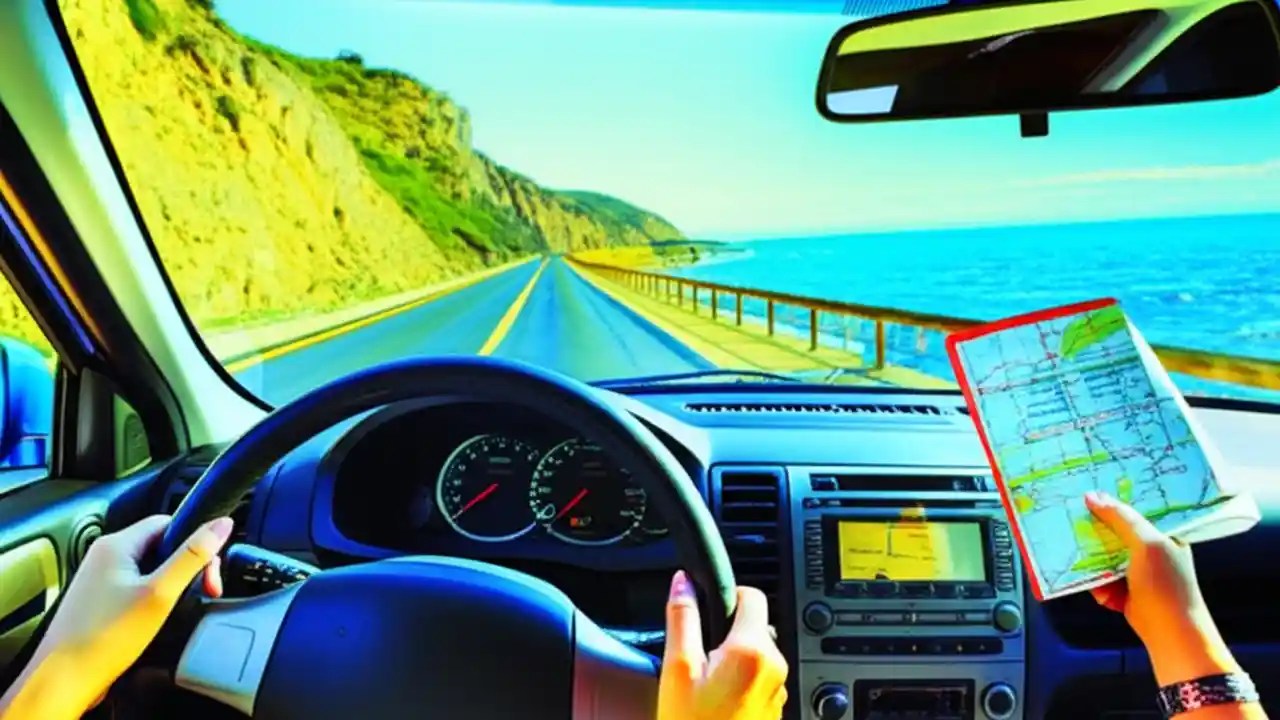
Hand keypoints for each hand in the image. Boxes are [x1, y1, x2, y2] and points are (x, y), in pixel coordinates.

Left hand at [0, 515, 232, 719]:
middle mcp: (104, 557)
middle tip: (202, 592)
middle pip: (161, 547)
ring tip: (175, 610)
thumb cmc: (104, 637)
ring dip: (171, 586)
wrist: (64, 679)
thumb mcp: (161, 593)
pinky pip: (136, 588)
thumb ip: (193, 556)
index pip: (168, 523)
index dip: (195, 543)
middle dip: (187, 568)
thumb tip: (220, 525)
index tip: (208, 570)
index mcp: (116, 545)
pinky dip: (153, 600)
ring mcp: (99, 580)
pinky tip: (155, 620)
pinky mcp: (99, 601)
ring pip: (150, 569)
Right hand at [658, 571, 787, 719]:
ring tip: (705, 685)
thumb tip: (683, 583)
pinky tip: (717, 702)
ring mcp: (779, 691)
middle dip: (726, 632)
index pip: (752, 593)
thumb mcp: (678, 669)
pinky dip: (739, 682)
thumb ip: (682, 618)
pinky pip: (759, 680)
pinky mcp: (775, 709)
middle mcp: (776, 667)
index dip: (727, 594)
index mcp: (753, 650)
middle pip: (754, 625)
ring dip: (732, 659)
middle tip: (698, 658)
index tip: (706, 609)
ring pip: (756, 654)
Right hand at [1085, 491, 1237, 685]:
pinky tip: (1105, 594)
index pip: (1137, 509)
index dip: (1115, 500)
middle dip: (1096, 531)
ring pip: (1104, 557)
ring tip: (1087, 565)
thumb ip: (1121, 519)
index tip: (1089, 493)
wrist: (1171, 635)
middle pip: (1115, 533)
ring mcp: (1137, 573)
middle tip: (1075, 521)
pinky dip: (1098, 587)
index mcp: (1165, 535)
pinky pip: (1101, 581)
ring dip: (1094, 563)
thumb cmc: (1168, 588)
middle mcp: (1151, 552)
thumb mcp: (1147, 545)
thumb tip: (1093, 497)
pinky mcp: (1125, 592)